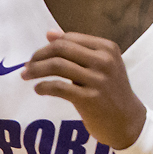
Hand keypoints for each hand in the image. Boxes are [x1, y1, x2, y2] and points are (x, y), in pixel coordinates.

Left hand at [25, 32, 146, 148]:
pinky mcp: (89, 98)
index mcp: (107, 48)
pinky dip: (43, 87)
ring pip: (57, 65)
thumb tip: (50, 33)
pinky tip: (39, 89)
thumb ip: (77, 49)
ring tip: (26, 76)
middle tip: (27, 66)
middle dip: (39, 56)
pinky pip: (58, 87)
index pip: (69, 38)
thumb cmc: (111, 90)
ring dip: (35, 70)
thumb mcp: (101, 65)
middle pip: (61, 48)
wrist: (126, 120)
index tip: (37, 56)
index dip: (48, 46)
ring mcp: (98, 79)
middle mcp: (104, 61)